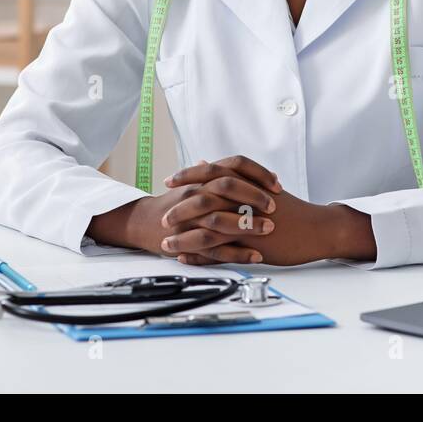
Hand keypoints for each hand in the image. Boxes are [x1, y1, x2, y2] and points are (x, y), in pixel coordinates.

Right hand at [86, 156, 279, 261]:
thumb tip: (249, 170)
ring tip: (269, 229)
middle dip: (254, 196)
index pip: (235, 165)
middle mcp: (197, 192)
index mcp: (203, 177)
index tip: (276, 184)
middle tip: (274, 206)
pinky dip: (239, 253)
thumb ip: (222, 175)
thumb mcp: (198, 183)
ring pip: (222, 218)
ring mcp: (192, 217)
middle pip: (229, 187)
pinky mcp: (190, 241)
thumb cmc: (177, 202)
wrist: (146, 221)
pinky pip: (217, 248)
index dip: (258, 173)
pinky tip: (257, 256)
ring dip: (248, 224)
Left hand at [165, 157, 375, 265]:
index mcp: (247, 182)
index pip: (211, 173)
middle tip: (163, 217)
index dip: (188, 176)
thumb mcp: (262, 186)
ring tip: (166, 245)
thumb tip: (207, 162)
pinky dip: (200, 255)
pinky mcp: (252, 244)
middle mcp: (245, 199)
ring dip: (184, 237)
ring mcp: (248, 223)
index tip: (169, 181)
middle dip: (180, 208)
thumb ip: (234, 175)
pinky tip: (185, 259)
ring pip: (208, 228)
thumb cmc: (291, 209)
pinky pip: (220, 251)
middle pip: (204, 199)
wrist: (318, 228)